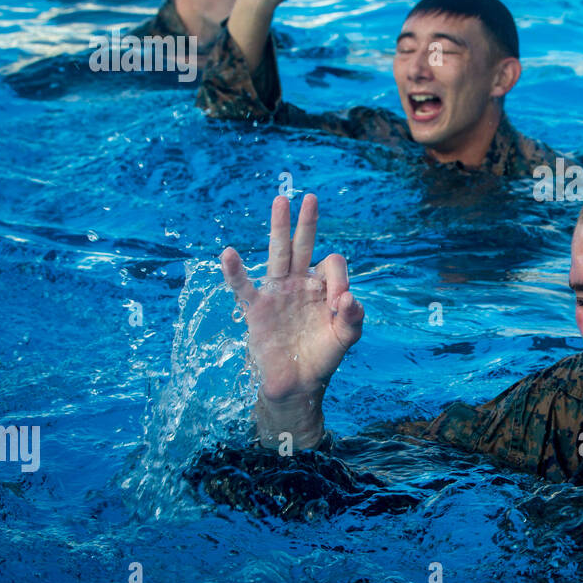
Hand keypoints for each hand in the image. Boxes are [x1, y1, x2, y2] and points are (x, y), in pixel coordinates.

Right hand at [220, 195, 363, 446]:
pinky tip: (229, 253)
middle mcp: (300, 284)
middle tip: (310, 197)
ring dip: (279, 229)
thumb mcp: (346, 338)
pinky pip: (244, 287)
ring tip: (280, 201)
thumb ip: (354, 318)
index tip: (342, 305)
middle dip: (307, 223)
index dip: (340, 279)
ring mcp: (278, 294)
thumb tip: (350, 299)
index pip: (332, 265)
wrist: (298, 384)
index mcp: (323, 288)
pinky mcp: (257, 309)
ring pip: (278, 255)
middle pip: (303, 246)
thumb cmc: (323, 357)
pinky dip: (235, 272)